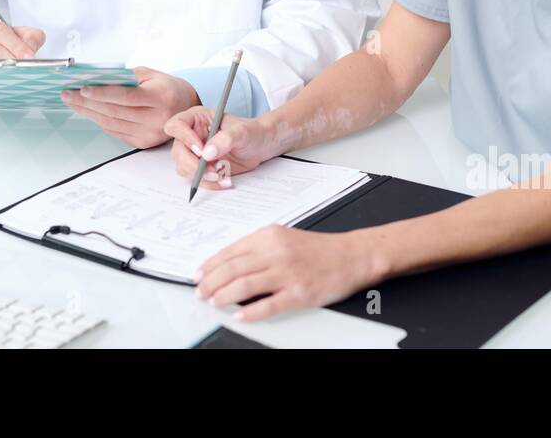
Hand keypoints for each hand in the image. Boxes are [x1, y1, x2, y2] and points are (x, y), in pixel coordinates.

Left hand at [60, 67, 199, 148]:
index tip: (82, 88)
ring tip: (73, 102)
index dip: (103, 93)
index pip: (126, 97)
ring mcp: (150, 133)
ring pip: (111, 123)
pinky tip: (89, 112)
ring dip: (89, 113)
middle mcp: (157, 118)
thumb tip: (97, 78)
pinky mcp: (143, 142)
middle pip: (114, 111)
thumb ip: (126, 76)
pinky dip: (100, 121)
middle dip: (87, 102)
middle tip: (68, 94)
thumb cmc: (165, 87)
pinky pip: (115, 132)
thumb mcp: (151, 74)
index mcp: (160, 97)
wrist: (184, 108)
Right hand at [163, 106, 274, 188]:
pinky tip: (224, 181)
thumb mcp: (242, 132)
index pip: (176, 125)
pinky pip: (195, 178)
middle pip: (178, 151)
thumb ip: (225, 139)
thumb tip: (207, 153)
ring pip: (184, 167)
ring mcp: (194, 152)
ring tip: (222, 175)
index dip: (185, 138)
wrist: (261, 146)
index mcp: (197, 118)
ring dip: (201, 176)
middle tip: (214, 170)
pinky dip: (208, 182)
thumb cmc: (252, 132)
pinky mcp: (200, 167)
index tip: (202, 151)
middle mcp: (192, 134)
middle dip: (194, 164)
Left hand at [194, 227, 380, 321]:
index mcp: (269, 236)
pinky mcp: (298, 293)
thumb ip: (257, 248)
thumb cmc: (318, 249)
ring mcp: (287, 273)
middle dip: (210, 282)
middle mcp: (276, 252)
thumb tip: (228, 264)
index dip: (209, 265)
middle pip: (232, 269)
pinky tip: (239, 314)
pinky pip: (267, 305)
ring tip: (213, 302)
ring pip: (244, 285)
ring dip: (222, 296)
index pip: (230, 252)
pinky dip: (249, 311)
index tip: (198, 274)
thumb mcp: (284, 238)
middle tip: (200, 291)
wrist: (351, 256)